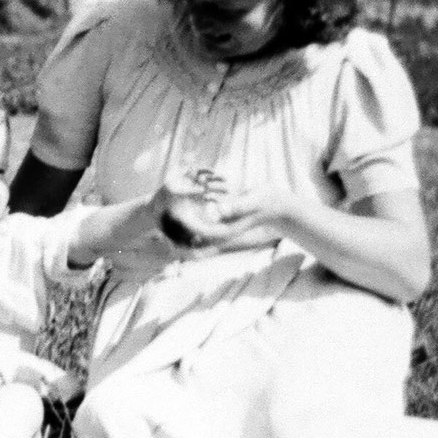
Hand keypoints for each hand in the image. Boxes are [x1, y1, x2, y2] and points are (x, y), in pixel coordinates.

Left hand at [159, 172, 291, 249]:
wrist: (280, 207)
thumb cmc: (269, 201)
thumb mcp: (252, 201)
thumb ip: (235, 207)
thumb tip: (216, 211)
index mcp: (225, 230)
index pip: (197, 232)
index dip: (181, 223)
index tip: (169, 212)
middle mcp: (221, 231)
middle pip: (193, 236)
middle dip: (175, 229)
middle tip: (157, 217)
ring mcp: (222, 228)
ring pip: (196, 232)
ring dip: (180, 226)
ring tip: (163, 214)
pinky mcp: (223, 222)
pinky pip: (203, 225)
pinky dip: (191, 220)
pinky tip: (180, 210)